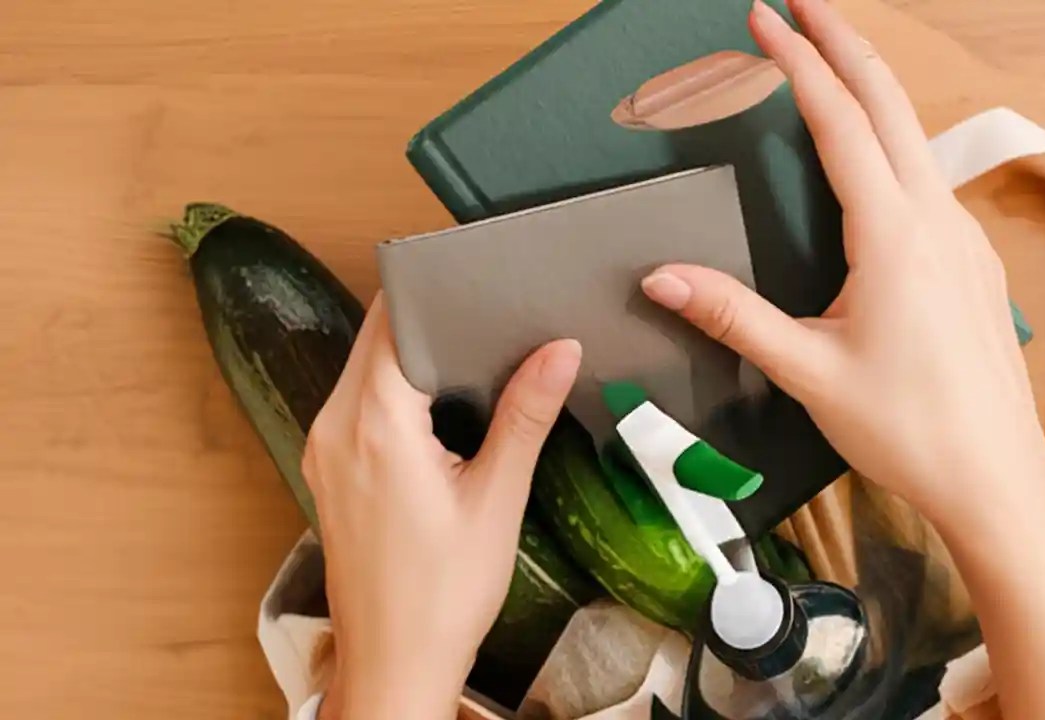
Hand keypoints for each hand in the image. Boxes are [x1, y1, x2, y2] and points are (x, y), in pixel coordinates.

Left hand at [303, 294, 580, 719]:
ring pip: (365, 370)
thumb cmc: (441, 594)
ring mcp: (325, 451)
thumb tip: (558, 350)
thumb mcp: (498, 498)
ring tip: (474, 356)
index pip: (395, 322)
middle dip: (429, 319)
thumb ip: (525, 415)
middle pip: (376, 339)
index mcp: (375, 425)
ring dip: (413, 356)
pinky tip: (441, 407)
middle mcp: (336, 429)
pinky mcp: (330, 472)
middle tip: (489, 312)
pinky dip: (396, 391)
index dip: (433, 290)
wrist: (395, 663)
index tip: (474, 275)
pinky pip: (358, 404)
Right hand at [646, 5, 1044, 717]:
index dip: (798, 63)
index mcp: (894, 235)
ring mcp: (964, 238)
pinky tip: (875, 158)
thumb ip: (735, 315)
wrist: (994, 475)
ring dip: (872, 89)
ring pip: (916, 136)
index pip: (840, 122)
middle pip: (890, 104)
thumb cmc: (906, 429)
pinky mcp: (974, 263)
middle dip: (845, 43)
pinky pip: (930, 176)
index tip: (764, 19)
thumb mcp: (809, 372)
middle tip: (801, 4)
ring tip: (830, 62)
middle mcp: (936, 219)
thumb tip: (660, 277)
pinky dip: (894, 139)